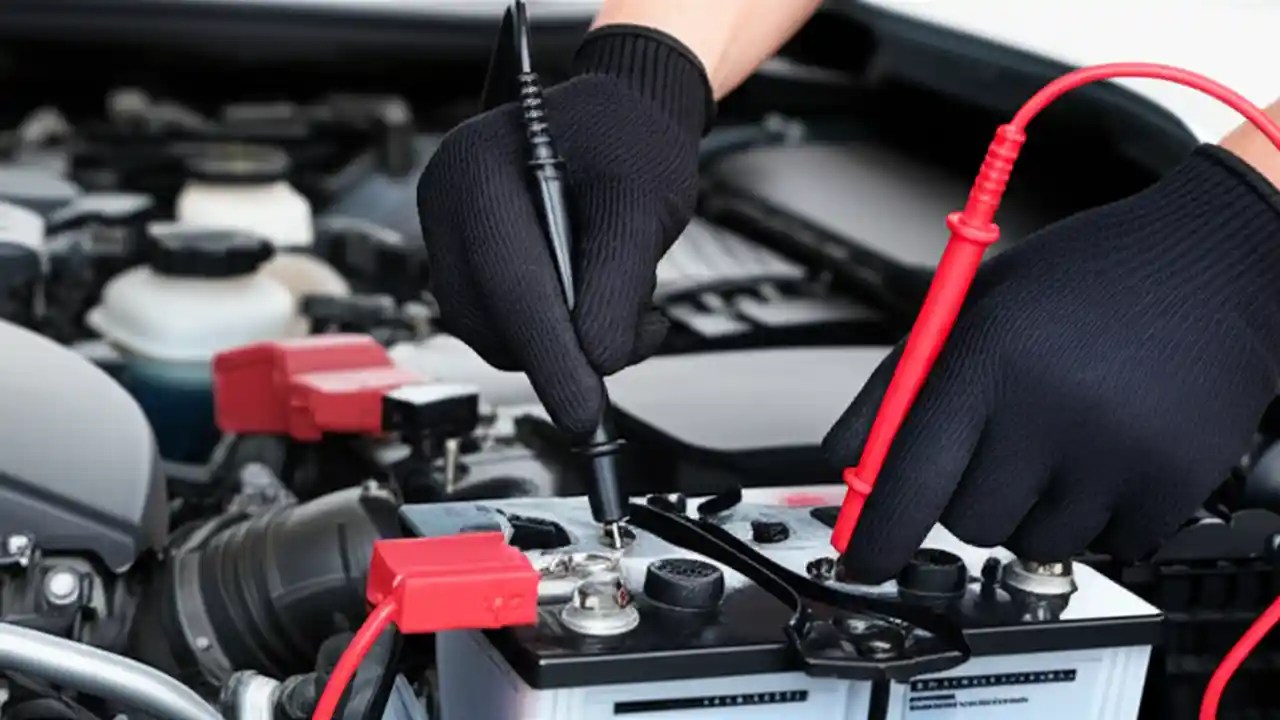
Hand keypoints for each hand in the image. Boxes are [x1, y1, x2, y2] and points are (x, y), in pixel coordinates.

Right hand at [417, 28, 709, 434]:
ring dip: (559, 344)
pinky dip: (550, 332)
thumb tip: (597, 360)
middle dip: (557, 352)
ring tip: (626, 310)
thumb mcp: (643, 205)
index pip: (508, 283)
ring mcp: (450, 232)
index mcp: (478, 169)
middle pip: (487, 317)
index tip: (584, 411)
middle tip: (628, 345)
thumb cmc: (633, 140)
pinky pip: (498, 321)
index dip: (549, 356)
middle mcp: (449, 201)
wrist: (623, 117)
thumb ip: (618, 285)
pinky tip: (594, 305)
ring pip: (491, 330)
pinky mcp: (468, 259)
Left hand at [825, 145, 1279, 582]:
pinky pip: (1104, 547)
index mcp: (988, 360)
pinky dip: (1098, 516)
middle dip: (968, 497)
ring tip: (1063, 439)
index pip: (906, 482)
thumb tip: (845, 456)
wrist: (1215, 264)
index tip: (861, 560)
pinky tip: (1110, 451)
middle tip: (1001, 445)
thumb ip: (897, 384)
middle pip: (966, 524)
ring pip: (1032, 544)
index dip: (875, 536)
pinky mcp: (1169, 486)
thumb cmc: (1086, 278)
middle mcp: (1049, 412)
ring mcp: (1114, 456)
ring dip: (1033, 511)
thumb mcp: (971, 304)